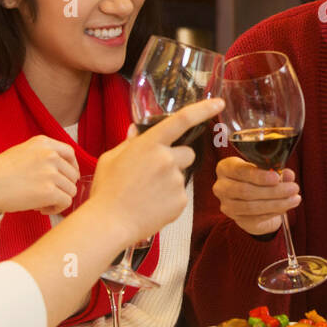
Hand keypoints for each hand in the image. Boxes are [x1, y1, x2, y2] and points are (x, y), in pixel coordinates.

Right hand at [0, 135, 80, 218]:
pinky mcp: (49, 191)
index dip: (71, 168)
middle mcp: (50, 154)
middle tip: (46, 195)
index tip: (64, 179)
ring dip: (58, 199)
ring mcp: (51, 172)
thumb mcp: (22, 152)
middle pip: (73, 174)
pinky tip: (41, 209)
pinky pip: (66, 202)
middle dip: (62, 186)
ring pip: (71, 190)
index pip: (70, 153)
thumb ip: (42, 155)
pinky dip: (56, 209)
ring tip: (41, 203)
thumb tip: (64, 169)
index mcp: (43, 142)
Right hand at [88, 98, 224, 245]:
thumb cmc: (107, 190)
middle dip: (176, 159)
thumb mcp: (111, 158)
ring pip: (182, 174)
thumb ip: (129, 143)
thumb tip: (137, 130)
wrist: (109, 223)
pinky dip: (170, 198)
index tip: (219, 103)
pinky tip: (152, 204)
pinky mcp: (181, 201)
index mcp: (150, 144)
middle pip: (188, 152)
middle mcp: (167, 159)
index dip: (203, 109)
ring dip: (171, 179)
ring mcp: (176, 181)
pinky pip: (181, 194)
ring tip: (148, 192)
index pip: (182, 120)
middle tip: (155, 173)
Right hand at [212, 157, 299, 235]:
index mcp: (225, 168)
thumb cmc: (258, 179)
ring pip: (251, 206)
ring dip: (277, 203)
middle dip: (272, 191)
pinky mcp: (236, 219)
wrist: (253, 200)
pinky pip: (256, 218)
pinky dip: (273, 212)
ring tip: (294, 199)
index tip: (276, 177)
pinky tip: (286, 207)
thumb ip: (277, 171)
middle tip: (293, 188)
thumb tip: (288, 174)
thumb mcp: (266, 171)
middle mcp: (221, 186)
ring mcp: (227, 205)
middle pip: (245, 190)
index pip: (239, 171)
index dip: (258, 176)